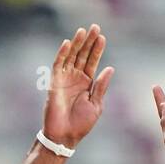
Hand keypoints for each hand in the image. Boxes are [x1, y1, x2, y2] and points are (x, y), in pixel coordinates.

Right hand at [42, 25, 113, 149]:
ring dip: (77, 43)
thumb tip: (110, 68)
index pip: (92, 62)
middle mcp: (75, 78)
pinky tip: (68, 43)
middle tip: (95, 27)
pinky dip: (62, 54)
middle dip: (88, 41)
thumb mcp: (96, 105)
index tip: (102, 37)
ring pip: (71, 56)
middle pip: (82, 55)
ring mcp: (64, 79)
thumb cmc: (81, 124)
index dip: (97, 50)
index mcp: (87, 83)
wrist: (65, 136)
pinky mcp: (54, 82)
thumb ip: (101, 86)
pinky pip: (58, 65)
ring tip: (83, 31)